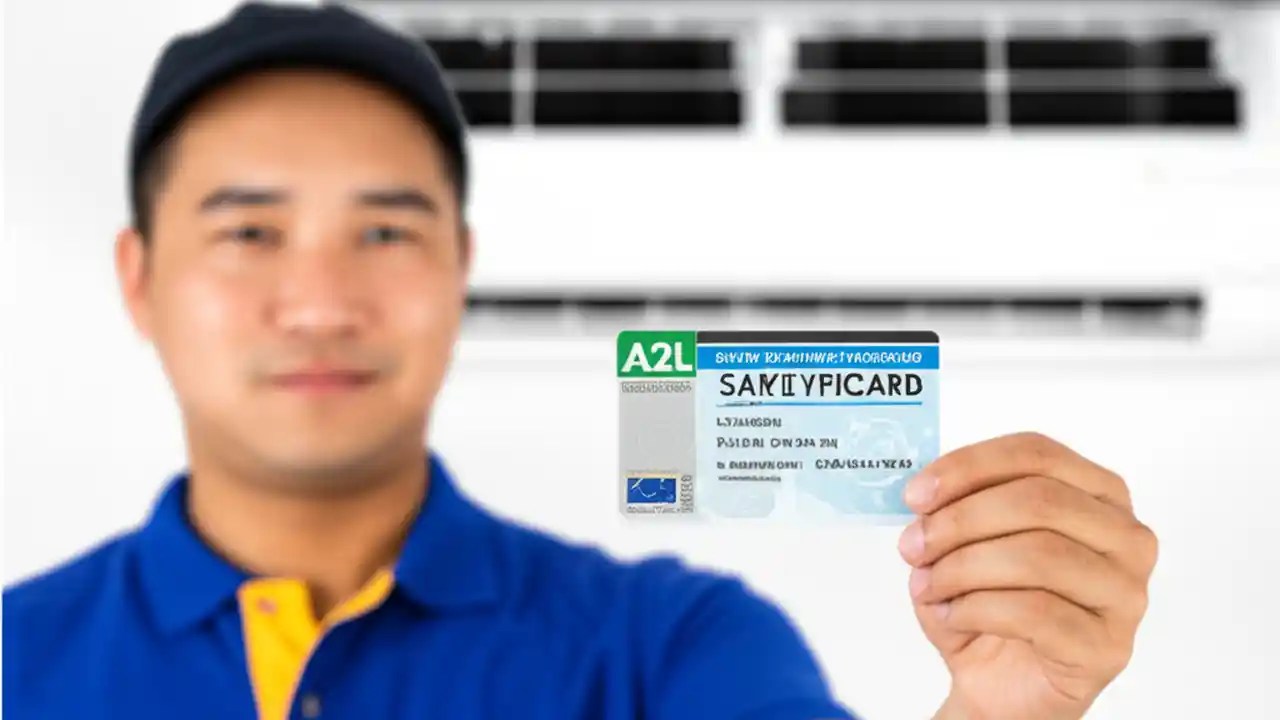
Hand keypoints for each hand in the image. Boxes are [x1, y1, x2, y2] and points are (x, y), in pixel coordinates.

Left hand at [897, 432, 1157, 719]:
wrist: (1000, 685)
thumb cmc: (989, 604)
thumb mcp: (964, 543)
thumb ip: (953, 507)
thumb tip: (924, 496)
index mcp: (1099, 493)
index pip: (1037, 453)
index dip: (970, 467)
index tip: (916, 495)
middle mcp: (1126, 538)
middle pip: (1040, 501)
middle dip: (960, 520)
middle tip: (913, 545)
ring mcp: (1125, 595)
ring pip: (1039, 556)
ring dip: (962, 568)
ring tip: (926, 585)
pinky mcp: (1107, 648)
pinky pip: (1036, 613)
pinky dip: (977, 610)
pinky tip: (952, 616)